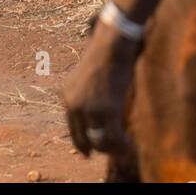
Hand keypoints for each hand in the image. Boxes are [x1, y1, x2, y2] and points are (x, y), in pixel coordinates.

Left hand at [62, 21, 139, 157]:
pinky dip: (122, 145)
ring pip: (99, 142)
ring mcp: (89, 109)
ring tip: (124, 148)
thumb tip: (99, 111)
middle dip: (97, 148)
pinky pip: (113, 138)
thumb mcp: (90, 77)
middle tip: (112, 150)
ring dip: (111, 148)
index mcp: (67, 96)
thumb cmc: (106, 55)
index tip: (90, 151)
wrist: (112, 43)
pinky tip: (129, 144)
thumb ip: (88, 95)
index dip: (82, 143)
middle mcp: (74, 105)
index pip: (72, 129)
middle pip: (83, 139)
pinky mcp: (107, 110)